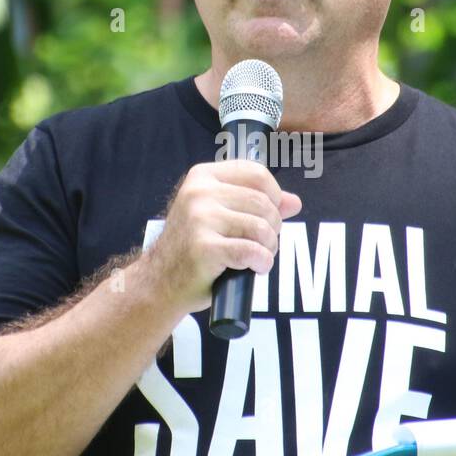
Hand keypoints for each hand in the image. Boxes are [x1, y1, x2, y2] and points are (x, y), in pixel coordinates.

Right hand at [144, 159, 302, 313]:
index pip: (257, 174)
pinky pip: (252, 251)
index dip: (274, 196)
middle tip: (262, 243)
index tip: (267, 216)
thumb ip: (256, 204)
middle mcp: (199, 192)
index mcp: (203, 177)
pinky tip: (254, 268)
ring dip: (269, 248)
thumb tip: (294, 202)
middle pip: (264, 202)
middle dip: (273, 227)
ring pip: (261, 227)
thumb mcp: (221, 217)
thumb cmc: (193, 248)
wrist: (161, 282)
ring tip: (257, 256)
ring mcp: (200, 219)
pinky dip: (262, 262)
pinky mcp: (205, 248)